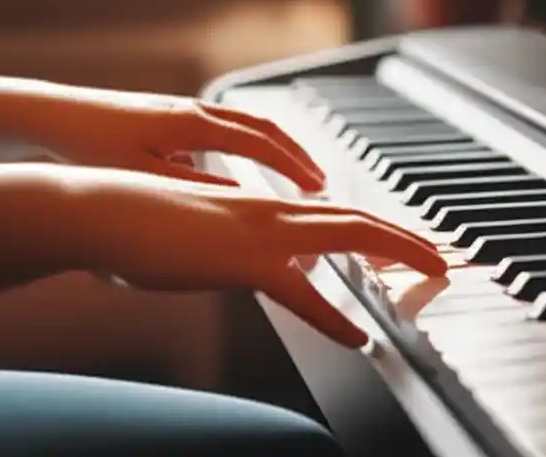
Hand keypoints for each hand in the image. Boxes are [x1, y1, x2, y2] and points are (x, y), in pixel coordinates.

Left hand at [19, 85, 324, 190]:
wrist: (46, 116)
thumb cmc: (89, 146)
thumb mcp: (146, 177)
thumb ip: (196, 190)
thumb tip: (241, 202)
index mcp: (194, 124)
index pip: (261, 143)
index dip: (294, 166)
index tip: (318, 186)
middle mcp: (194, 111)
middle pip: (263, 127)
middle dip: (296, 153)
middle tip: (320, 178)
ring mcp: (180, 111)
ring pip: (243, 125)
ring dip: (273, 148)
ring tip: (290, 173)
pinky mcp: (165, 118)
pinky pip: (219, 130)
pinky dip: (242, 148)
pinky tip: (233, 176)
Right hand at [58, 167, 444, 346]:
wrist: (103, 210)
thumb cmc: (143, 226)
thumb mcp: (205, 235)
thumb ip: (242, 247)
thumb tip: (270, 264)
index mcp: (265, 207)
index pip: (336, 214)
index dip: (378, 230)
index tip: (406, 246)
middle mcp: (273, 211)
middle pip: (360, 218)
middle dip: (407, 237)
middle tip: (442, 257)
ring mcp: (263, 231)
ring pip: (351, 234)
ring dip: (397, 252)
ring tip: (430, 273)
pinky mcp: (244, 259)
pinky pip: (302, 293)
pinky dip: (333, 316)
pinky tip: (357, 337)